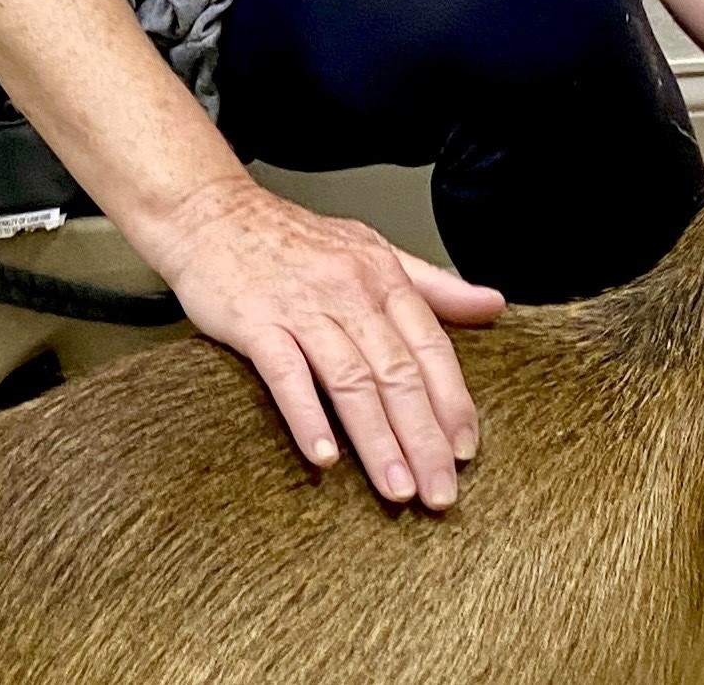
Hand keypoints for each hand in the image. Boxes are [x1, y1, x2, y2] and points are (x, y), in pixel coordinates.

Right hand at [149, 180, 504, 509]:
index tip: (466, 451)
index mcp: (380, 275)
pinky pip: (287, 374)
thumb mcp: (370, 248)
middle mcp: (347, 290)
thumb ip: (432, 284)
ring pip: (351, 380)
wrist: (211, 212)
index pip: (430, 345)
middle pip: (397, 372)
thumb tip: (492, 304)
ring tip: (397, 489)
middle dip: (423, 438)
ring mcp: (301, 306)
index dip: (452, 401)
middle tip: (440, 492)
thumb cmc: (291, 238)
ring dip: (378, 440)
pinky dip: (308, 416)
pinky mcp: (255, 321)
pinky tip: (324, 456)